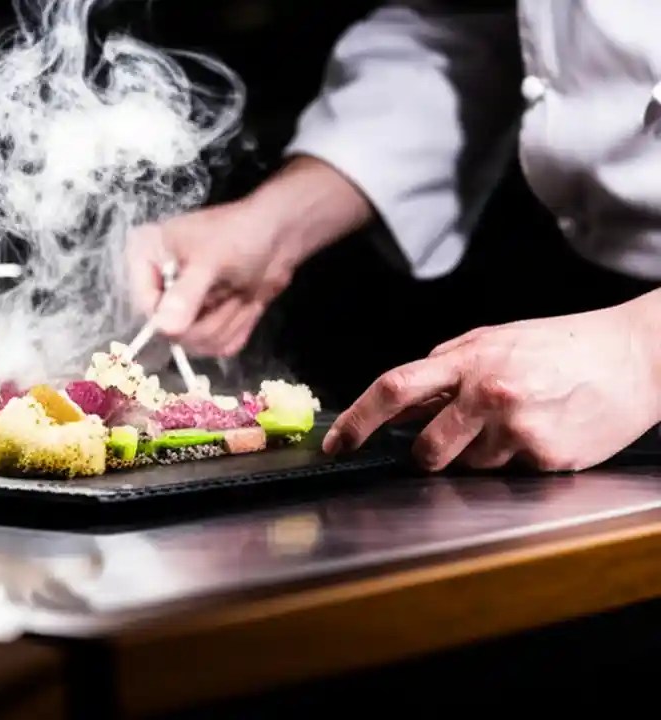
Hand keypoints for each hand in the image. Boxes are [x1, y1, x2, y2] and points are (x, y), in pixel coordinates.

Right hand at [125, 156, 372, 356]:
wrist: (280, 236)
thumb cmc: (242, 234)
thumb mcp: (211, 259)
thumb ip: (186, 294)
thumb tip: (165, 329)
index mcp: (145, 257)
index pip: (145, 305)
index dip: (173, 315)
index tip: (202, 305)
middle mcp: (156, 283)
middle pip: (169, 330)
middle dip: (208, 319)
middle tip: (230, 292)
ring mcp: (180, 305)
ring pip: (195, 343)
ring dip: (227, 322)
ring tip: (239, 292)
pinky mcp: (203, 320)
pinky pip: (213, 346)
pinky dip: (235, 328)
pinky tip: (244, 304)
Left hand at [323, 300, 660, 471]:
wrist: (638, 356)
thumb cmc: (563, 346)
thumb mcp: (495, 340)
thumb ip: (444, 367)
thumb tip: (401, 400)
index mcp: (468, 359)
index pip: (393, 389)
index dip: (357, 421)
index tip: (335, 445)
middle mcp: (488, 394)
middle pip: (425, 450)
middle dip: (426, 455)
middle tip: (451, 438)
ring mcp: (518, 428)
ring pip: (467, 466)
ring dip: (477, 453)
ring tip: (516, 421)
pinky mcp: (546, 457)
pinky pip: (508, 473)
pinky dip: (515, 458)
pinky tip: (542, 430)